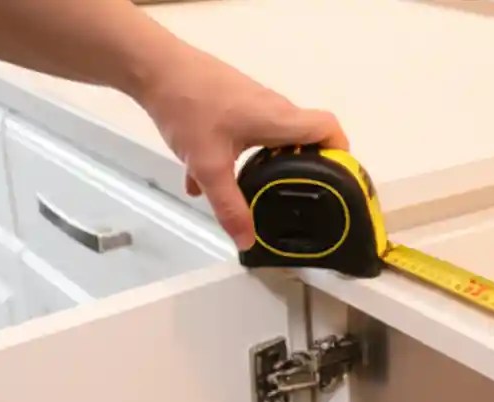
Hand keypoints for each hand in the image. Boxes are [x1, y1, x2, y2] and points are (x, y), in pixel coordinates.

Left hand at [131, 44, 348, 250]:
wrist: (153, 67)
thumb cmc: (190, 109)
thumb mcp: (209, 166)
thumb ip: (229, 207)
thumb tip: (247, 242)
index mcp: (279, 120)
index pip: (329, 128)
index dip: (340, 154)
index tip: (335, 181)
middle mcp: (273, 108)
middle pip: (303, 136)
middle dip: (303, 168)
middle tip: (297, 197)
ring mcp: (251, 102)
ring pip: (271, 136)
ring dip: (268, 164)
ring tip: (256, 193)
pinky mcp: (230, 101)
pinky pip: (245, 132)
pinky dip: (236, 156)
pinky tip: (205, 182)